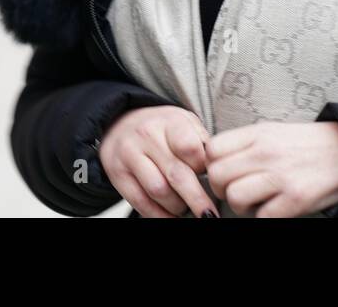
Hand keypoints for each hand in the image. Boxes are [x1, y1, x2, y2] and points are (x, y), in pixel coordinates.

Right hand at [98, 105, 217, 217]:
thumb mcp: (184, 122)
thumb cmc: (161, 127)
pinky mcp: (118, 174)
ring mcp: (130, 155)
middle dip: (197, 199)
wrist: (120, 123)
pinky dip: (159, 215)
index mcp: (169, 121)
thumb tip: (219, 169)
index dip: (203, 168)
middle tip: (209, 214)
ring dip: (177, 207)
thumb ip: (201, 141)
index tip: (212, 178)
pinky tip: (170, 215)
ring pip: (158, 191)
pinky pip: (140, 202)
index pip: (190, 147)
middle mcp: (147, 136)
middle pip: (176, 174)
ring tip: (187, 210)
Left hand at [205, 120, 337, 216]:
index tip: (224, 171)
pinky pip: (261, 217)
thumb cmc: (308, 144)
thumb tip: (215, 161)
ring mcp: (280, 176)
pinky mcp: (295, 199)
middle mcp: (266, 152)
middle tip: (237, 190)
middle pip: (218, 175)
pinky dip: (263, 217)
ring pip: (234, 197)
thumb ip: (245, 144)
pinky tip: (273, 209)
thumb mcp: (274, 132)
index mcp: (259, 133)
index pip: (212, 149)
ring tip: (256, 202)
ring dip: (241, 207)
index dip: (213, 165)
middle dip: (223, 189)